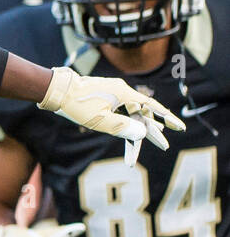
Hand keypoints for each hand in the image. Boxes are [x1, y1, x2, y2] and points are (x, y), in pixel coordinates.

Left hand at [37, 66, 182, 165]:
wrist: (56, 90)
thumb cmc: (78, 104)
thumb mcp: (100, 120)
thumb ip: (123, 128)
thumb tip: (142, 134)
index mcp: (124, 93)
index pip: (152, 107)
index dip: (166, 118)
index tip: (179, 127)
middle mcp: (121, 91)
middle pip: (142, 113)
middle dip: (152, 131)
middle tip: (164, 146)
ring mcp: (112, 93)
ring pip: (130, 113)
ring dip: (136, 129)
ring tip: (141, 145)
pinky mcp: (102, 96)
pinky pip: (120, 111)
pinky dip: (124, 123)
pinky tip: (126, 133)